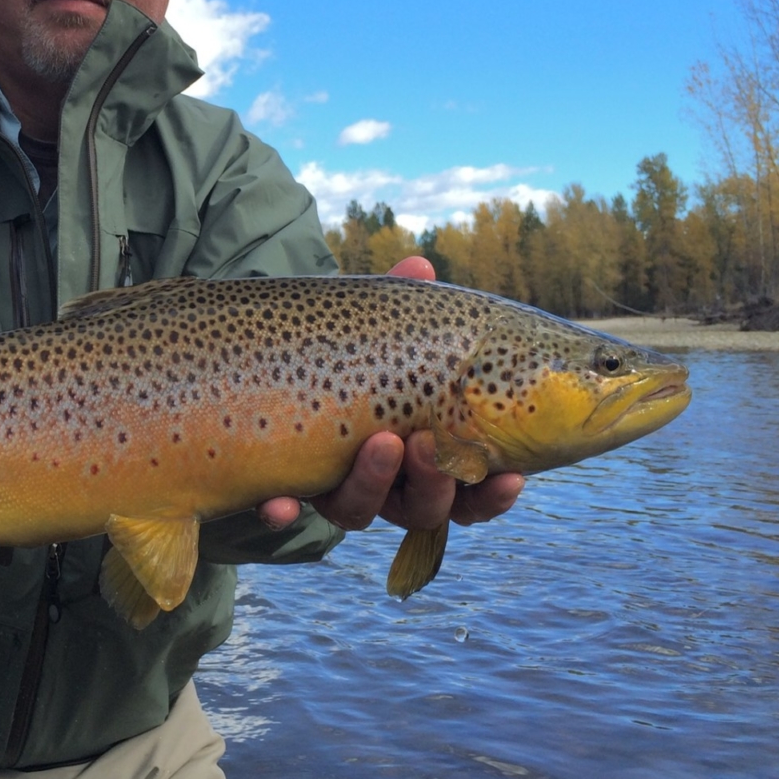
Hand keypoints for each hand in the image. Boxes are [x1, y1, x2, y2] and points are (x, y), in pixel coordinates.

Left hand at [255, 255, 525, 532]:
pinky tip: (280, 503)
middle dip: (432, 484)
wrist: (266, 370)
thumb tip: (420, 266)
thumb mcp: (372, 332)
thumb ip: (396, 309)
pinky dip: (282, 510)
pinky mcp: (280, 493)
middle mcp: (382, 483)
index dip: (493, 492)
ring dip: (372, 485)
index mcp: (421, 454)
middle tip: (427, 443)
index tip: (512, 473)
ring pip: (358, 512)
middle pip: (421, 508)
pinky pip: (279, 512)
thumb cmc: (344, 353)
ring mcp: (330, 489)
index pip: (469, 490)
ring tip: (381, 443)